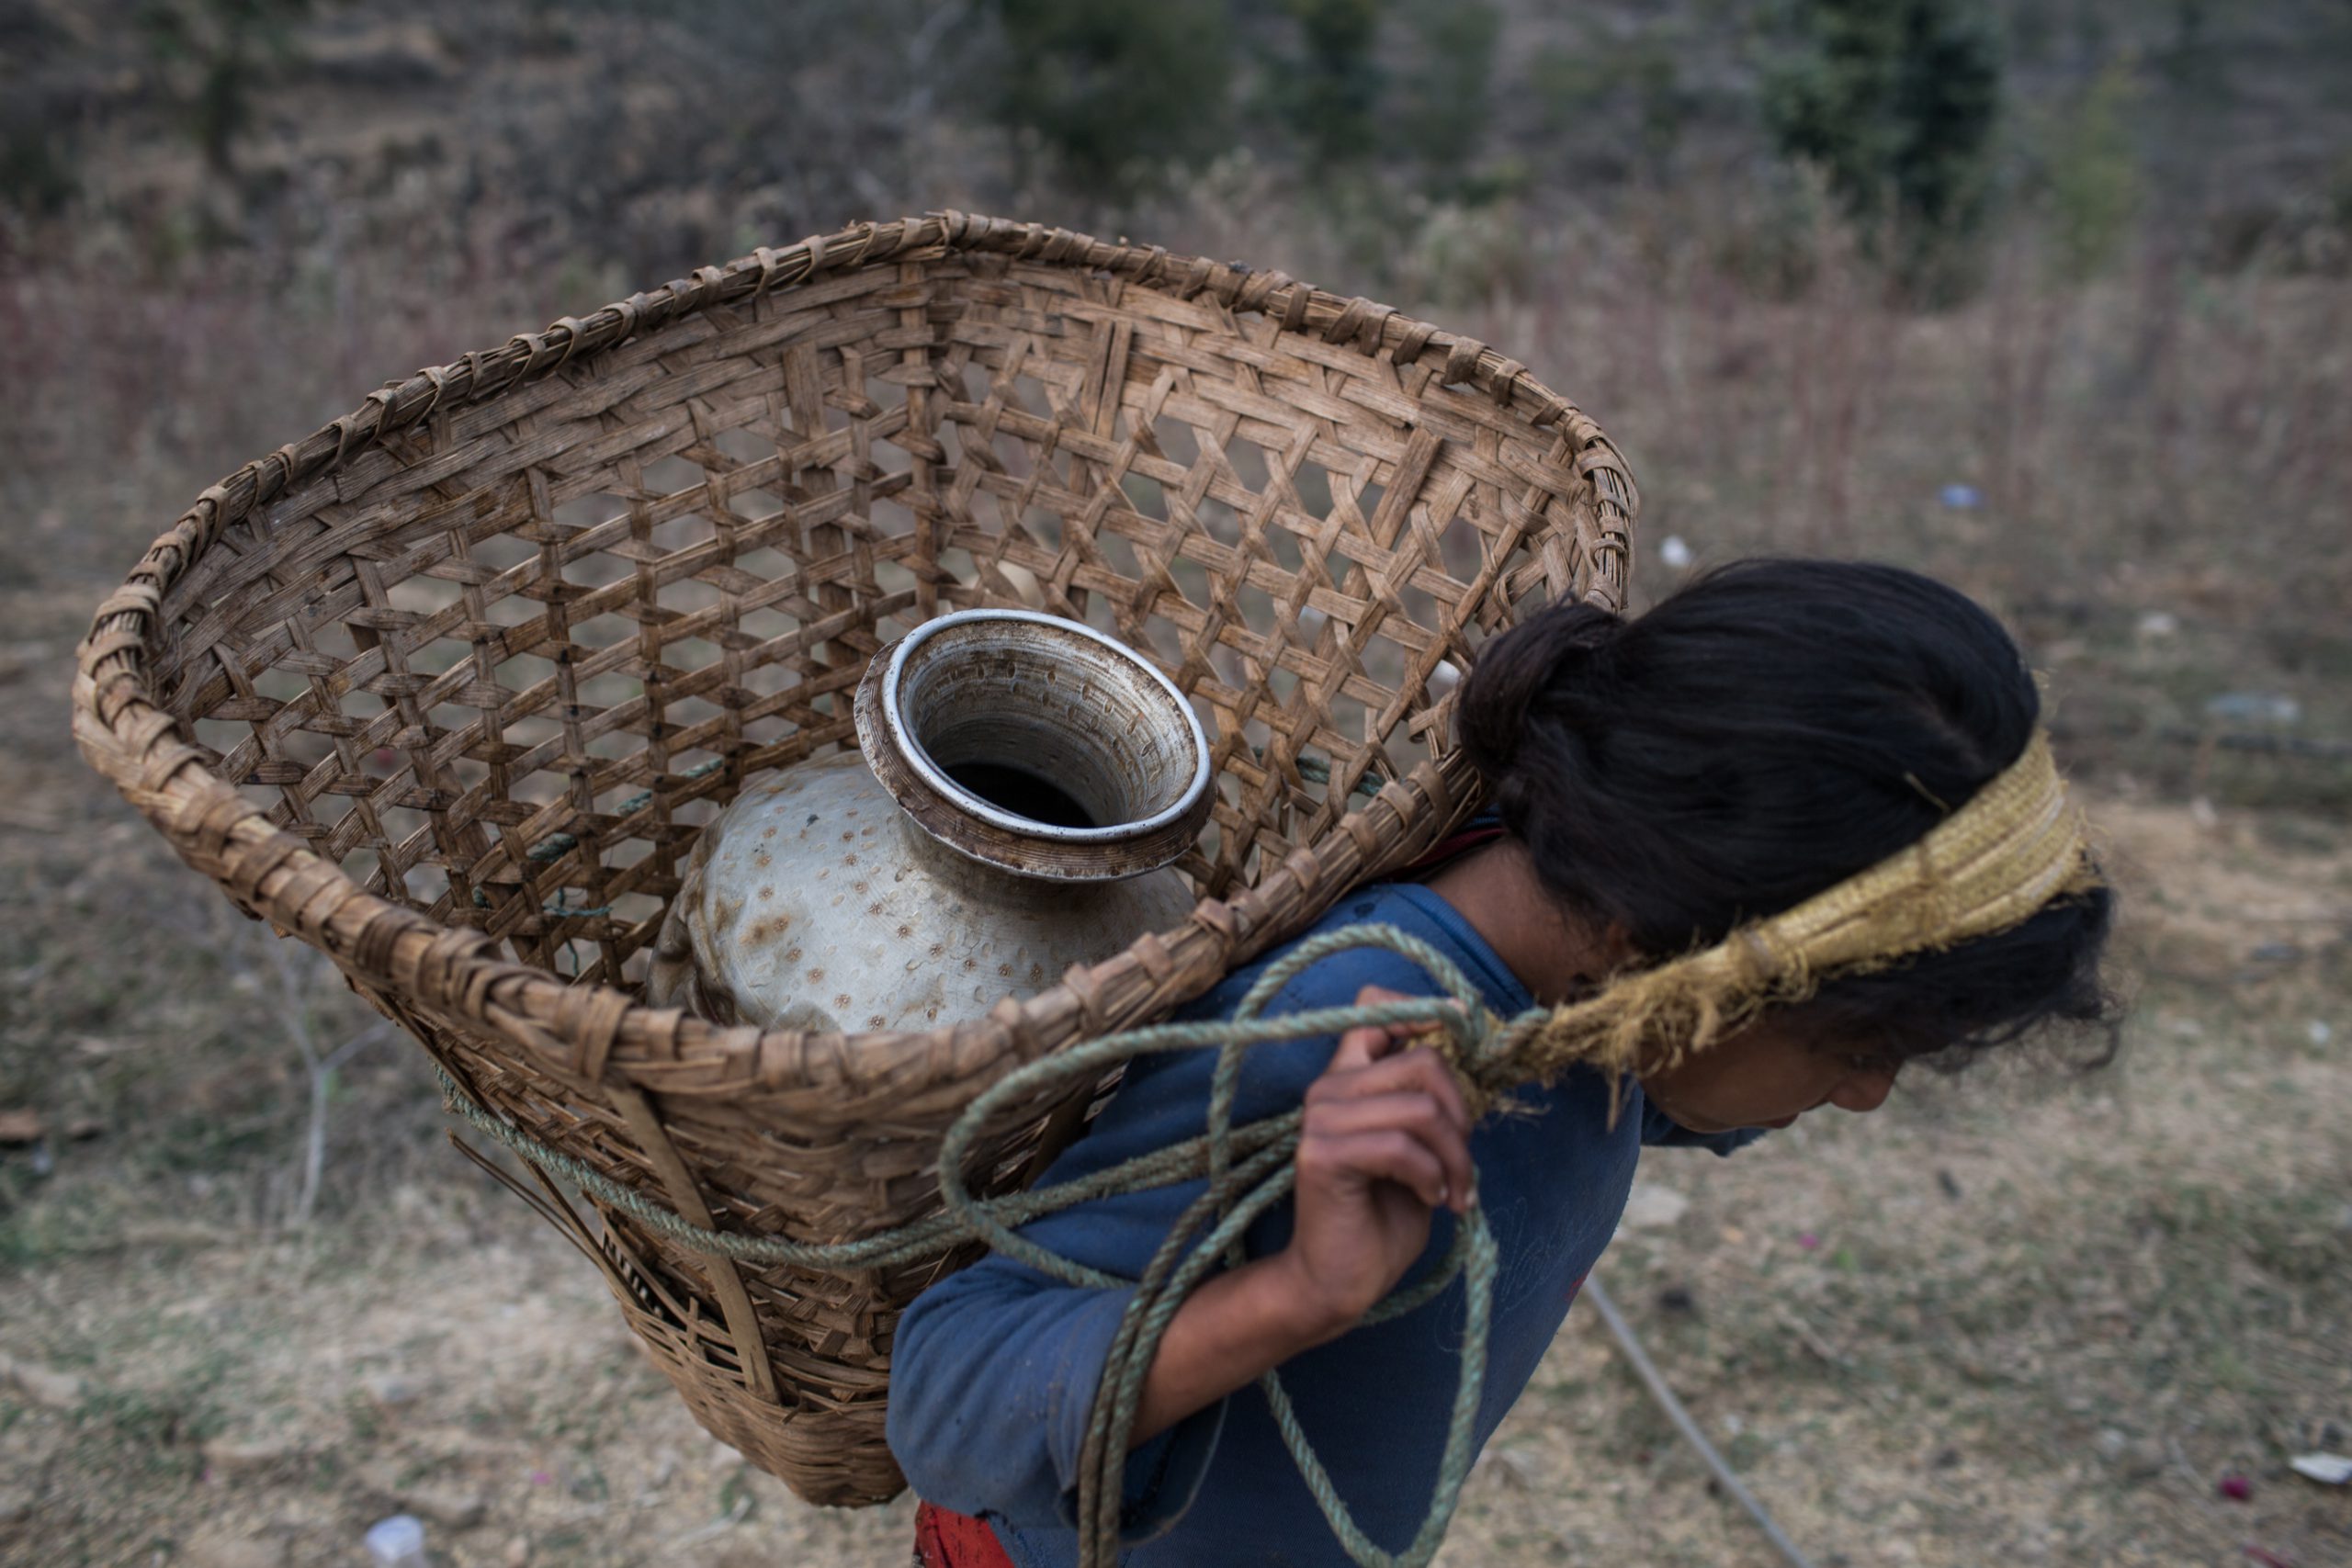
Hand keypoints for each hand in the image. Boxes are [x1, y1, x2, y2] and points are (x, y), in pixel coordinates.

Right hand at [1273, 985, 1476, 1338]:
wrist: (1337, 1281)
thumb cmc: (1382, 1217)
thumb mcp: (1416, 1148)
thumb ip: (1425, 1102)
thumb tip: (1465, 1061)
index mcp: (1348, 1078)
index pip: (1374, 1007)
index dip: (1423, 1011)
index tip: (1462, 1031)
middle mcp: (1329, 1088)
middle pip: (1424, 1062)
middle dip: (1462, 1116)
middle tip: (1463, 1166)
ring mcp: (1321, 1119)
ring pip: (1421, 1107)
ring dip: (1456, 1157)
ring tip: (1454, 1192)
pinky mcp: (1324, 1155)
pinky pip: (1402, 1147)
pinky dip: (1433, 1176)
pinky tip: (1433, 1201)